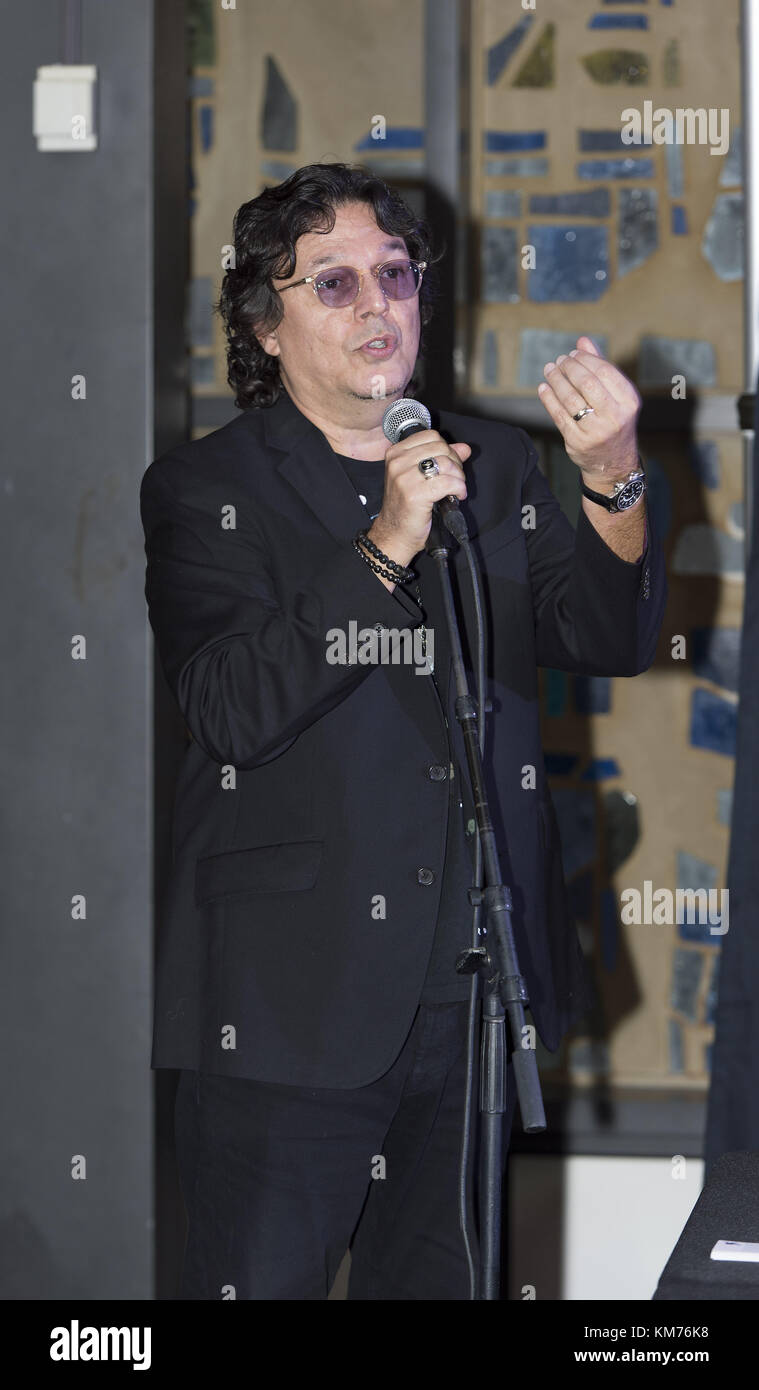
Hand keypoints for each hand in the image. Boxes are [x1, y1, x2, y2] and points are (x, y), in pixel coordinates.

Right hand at [368, 429, 470, 564]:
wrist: (394, 534)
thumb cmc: (405, 508)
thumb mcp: (420, 477)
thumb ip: (441, 458)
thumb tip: (464, 448)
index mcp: (396, 454)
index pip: (431, 436)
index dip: (447, 449)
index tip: (449, 465)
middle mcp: (397, 463)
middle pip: (440, 447)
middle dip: (455, 463)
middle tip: (455, 479)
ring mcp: (404, 478)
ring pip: (446, 463)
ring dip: (458, 477)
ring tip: (456, 488)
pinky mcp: (415, 494)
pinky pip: (448, 482)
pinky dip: (458, 489)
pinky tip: (457, 496)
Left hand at [537, 336, 640, 483]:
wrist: (613, 462)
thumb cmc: (613, 422)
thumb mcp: (616, 396)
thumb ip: (601, 367)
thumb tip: (583, 341)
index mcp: (628, 401)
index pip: (604, 371)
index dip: (585, 359)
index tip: (572, 354)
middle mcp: (614, 416)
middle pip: (586, 382)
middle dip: (569, 368)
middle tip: (559, 361)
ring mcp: (595, 430)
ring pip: (570, 398)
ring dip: (556, 380)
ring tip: (549, 370)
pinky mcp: (577, 441)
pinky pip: (558, 414)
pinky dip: (548, 398)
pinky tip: (544, 387)